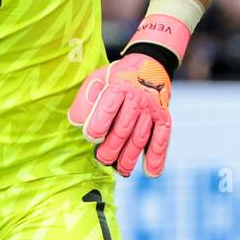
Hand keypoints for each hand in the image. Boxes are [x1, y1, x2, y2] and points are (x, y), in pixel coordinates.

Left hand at [68, 52, 171, 177]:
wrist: (149, 66)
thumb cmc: (116, 78)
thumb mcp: (97, 79)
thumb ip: (85, 100)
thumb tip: (76, 121)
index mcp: (118, 87)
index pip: (109, 108)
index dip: (98, 125)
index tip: (91, 138)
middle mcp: (137, 98)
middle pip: (124, 128)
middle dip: (112, 147)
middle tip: (102, 159)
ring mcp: (151, 110)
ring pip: (140, 138)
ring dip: (130, 157)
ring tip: (120, 170)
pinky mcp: (163, 119)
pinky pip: (161, 139)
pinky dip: (157, 157)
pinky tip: (150, 173)